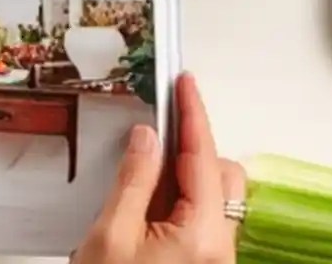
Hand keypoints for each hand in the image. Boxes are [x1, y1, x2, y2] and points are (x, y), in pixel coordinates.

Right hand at [72, 72, 243, 263]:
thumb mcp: (110, 235)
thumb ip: (132, 181)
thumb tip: (147, 138)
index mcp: (202, 236)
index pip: (202, 157)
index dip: (192, 114)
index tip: (185, 84)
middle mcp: (219, 249)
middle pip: (221, 174)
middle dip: (192, 148)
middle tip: (156, 132)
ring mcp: (213, 259)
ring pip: (213, 197)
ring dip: (184, 179)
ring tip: (143, 182)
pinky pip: (202, 221)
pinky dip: (181, 204)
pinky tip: (148, 208)